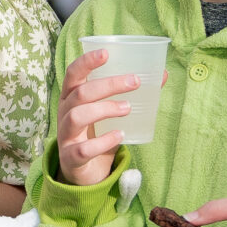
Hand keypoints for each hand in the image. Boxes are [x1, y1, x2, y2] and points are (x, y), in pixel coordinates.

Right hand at [54, 49, 158, 187]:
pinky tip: (120, 135)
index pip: (73, 74)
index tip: (106, 53)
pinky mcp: (70, 157)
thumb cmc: (95, 134)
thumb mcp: (108, 112)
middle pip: (80, 93)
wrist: (83, 173)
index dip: (86, 62)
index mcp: (71, 98)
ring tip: (128, 108)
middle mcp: (64, 113)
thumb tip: (161, 75)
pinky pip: (84, 148)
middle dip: (108, 85)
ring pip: (78, 116)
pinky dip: (103, 141)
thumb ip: (130, 94)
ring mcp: (65, 135)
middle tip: (135, 81)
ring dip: (105, 109)